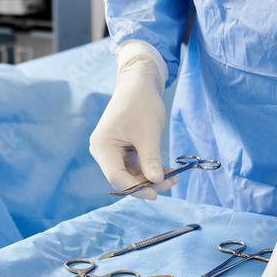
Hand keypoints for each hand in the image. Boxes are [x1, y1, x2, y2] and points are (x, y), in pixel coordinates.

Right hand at [89, 43, 175, 199]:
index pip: (116, 178)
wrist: (139, 82)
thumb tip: (156, 182)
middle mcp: (102, 151)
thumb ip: (150, 160)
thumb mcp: (148, 134)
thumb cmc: (141, 104)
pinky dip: (149, 168)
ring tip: (173, 176)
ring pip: (130, 174)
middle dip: (147, 183)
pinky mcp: (120, 149)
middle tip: (171, 182)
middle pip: (123, 178)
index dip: (136, 188)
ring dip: (150, 177)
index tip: (157, 193)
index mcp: (102, 147)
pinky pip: (133, 165)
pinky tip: (165, 170)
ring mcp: (111, 150)